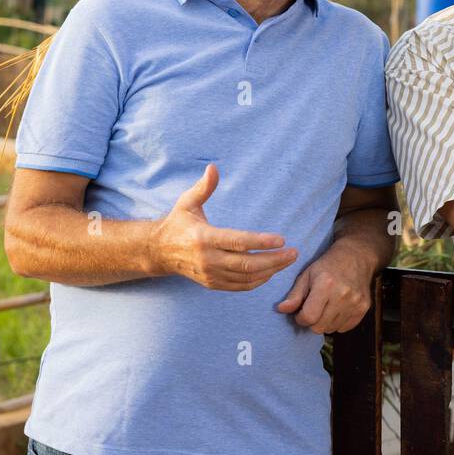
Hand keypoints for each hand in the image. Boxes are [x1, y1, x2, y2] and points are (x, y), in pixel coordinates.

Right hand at [148, 164, 297, 289]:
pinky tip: (272, 271)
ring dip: (271, 271)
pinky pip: (240, 286)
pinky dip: (259, 281)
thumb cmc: (178, 223)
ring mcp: (210, 274)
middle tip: (294, 253)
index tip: (281, 240)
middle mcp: (208, 259)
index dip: (261, 242)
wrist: (159, 252)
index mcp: (203, 238)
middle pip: (247, 264)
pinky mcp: (212, 284)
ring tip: (288, 260)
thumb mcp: (187, 203)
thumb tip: (213, 167)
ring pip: (246, 278)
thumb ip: (203, 187)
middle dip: (274, 260)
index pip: (237, 242)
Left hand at [275, 241, 374, 333]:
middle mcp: (343, 295)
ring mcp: (355, 302)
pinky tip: (337, 309)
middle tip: (312, 310)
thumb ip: (295, 294)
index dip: (300, 318)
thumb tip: (282, 309)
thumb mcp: (307, 275)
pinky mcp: (364, 307)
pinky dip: (338, 323)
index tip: (300, 312)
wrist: (356, 256)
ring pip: (332, 329)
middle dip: (312, 322)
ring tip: (325, 308)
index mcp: (326, 285)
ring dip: (325, 322)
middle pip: (320, 327)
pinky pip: (345, 328)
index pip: (309, 317)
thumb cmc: (328, 265)